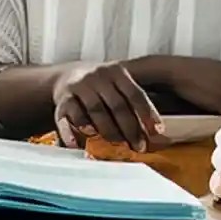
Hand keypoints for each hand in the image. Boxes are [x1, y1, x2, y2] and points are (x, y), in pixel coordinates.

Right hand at [52, 62, 166, 151]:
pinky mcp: (62, 99)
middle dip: (129, 128)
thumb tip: (158, 132)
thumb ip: (133, 102)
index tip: (157, 132)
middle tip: (138, 147)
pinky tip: (78, 144)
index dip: (147, 113)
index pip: (135, 93)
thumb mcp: (117, 84)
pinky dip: (72, 131)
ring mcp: (78, 87)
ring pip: (94, 110)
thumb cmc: (101, 87)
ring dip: (106, 129)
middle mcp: (98, 76)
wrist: (67, 76)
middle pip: (116, 104)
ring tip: (116, 144)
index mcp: (117, 72)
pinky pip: (68, 116)